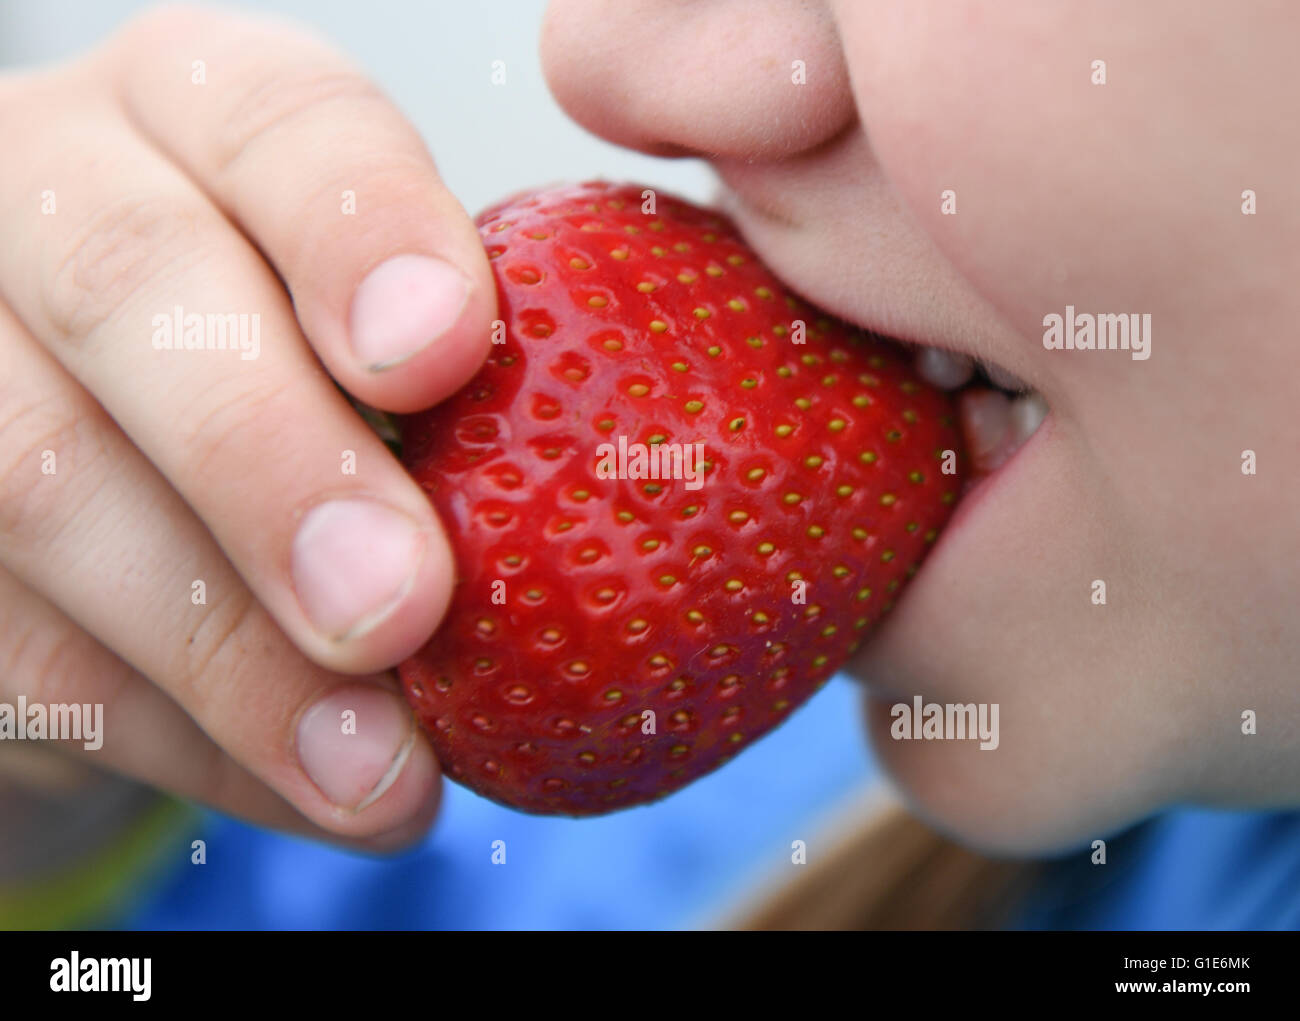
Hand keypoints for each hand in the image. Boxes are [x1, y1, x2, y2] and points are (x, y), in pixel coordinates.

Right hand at [0, 5, 495, 848]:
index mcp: (204, 113)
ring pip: (44, 485)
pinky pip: (28, 649)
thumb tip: (634, 470)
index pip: (279, 121)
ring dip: (235, 657)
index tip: (445, 352)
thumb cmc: (317, 369)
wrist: (130, 471)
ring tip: (381, 774)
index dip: (360, 227)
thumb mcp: (391, 328)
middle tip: (402, 602)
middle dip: (274, 460)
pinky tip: (312, 788)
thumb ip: (477, 362)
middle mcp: (55, 194)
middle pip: (133, 289)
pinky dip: (185, 737)